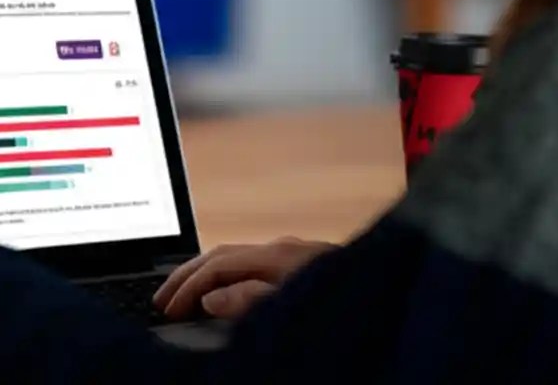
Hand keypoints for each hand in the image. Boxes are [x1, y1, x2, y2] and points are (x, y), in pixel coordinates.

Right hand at [153, 237, 334, 319]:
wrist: (398, 286)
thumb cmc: (350, 303)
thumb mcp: (298, 307)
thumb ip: (253, 302)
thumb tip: (211, 297)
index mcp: (278, 255)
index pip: (218, 266)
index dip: (187, 287)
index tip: (166, 311)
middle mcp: (285, 247)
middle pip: (223, 253)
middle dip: (188, 274)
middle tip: (160, 299)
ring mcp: (298, 252)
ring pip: (239, 255)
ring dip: (207, 273)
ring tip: (185, 294)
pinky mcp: (308, 261)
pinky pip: (257, 262)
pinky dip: (231, 274)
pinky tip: (230, 289)